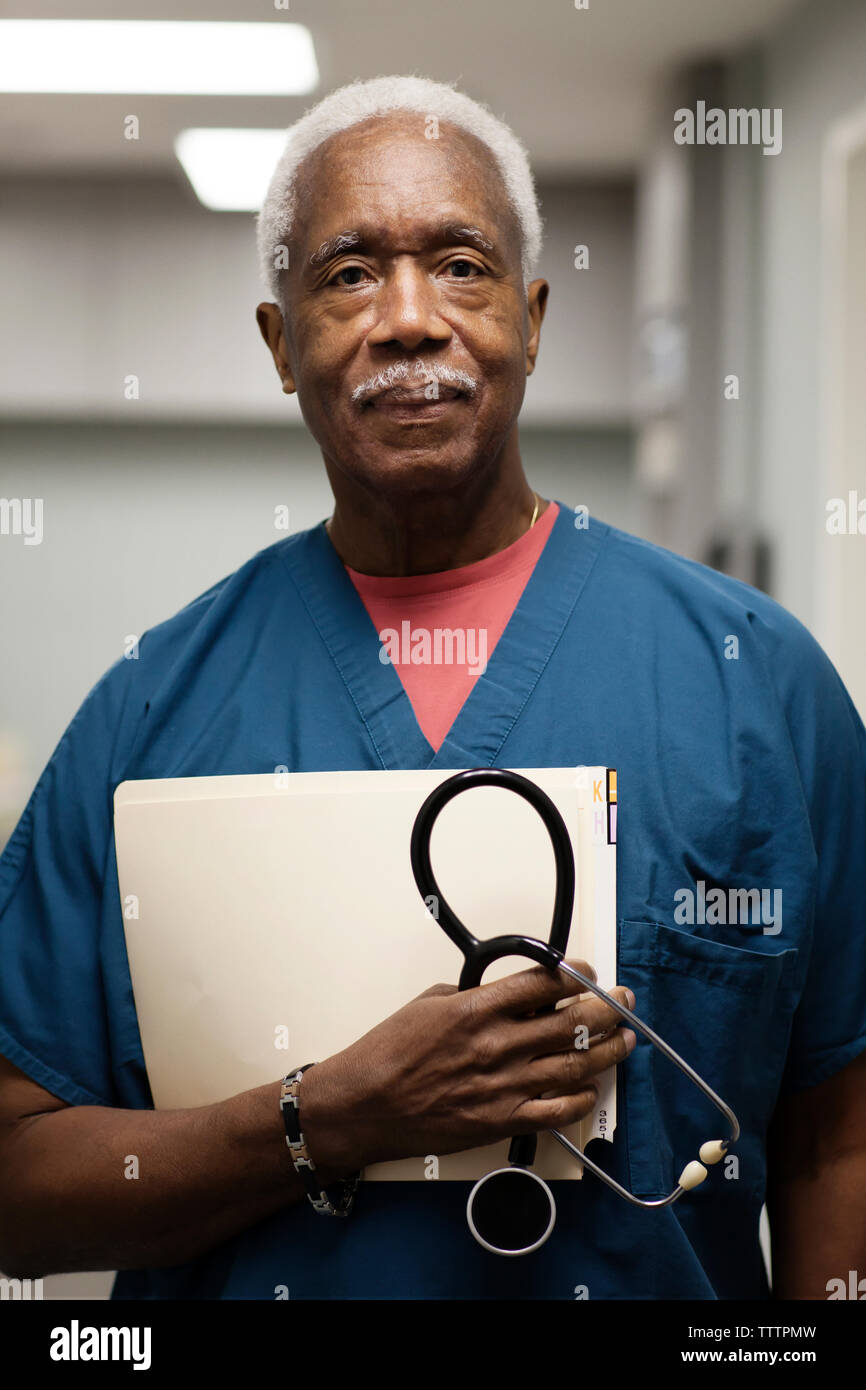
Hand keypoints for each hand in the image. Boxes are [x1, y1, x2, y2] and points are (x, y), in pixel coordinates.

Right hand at [297, 959, 635, 1172]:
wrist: (365, 1104)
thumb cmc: (389, 1053)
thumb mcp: (430, 1002)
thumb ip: (475, 996)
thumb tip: (508, 995)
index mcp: (478, 1009)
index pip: (544, 983)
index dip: (575, 974)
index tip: (587, 972)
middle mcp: (497, 1046)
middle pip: (572, 1022)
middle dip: (607, 1009)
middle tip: (623, 1002)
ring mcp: (503, 1087)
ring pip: (575, 1065)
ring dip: (608, 1051)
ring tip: (624, 1040)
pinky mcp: (501, 1121)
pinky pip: (557, 1110)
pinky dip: (581, 1098)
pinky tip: (589, 1088)